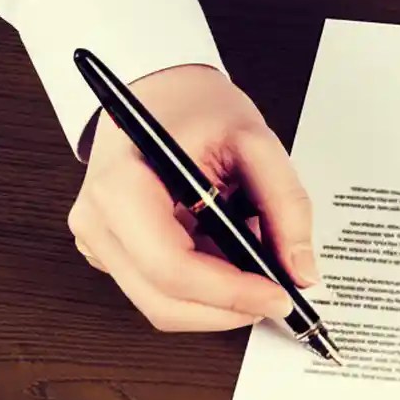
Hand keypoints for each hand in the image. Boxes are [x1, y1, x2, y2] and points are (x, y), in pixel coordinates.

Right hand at [68, 65, 317, 331]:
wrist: (161, 90)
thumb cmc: (196, 107)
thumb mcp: (256, 142)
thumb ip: (287, 206)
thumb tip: (301, 271)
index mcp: (123, 186)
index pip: (170, 266)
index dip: (229, 293)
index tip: (278, 296)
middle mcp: (99, 221)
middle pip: (163, 300)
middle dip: (228, 309)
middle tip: (279, 296)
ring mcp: (101, 241)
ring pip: (163, 305)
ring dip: (218, 302)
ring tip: (256, 267)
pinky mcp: (114, 253)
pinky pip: (161, 291)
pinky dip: (205, 289)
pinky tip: (229, 259)